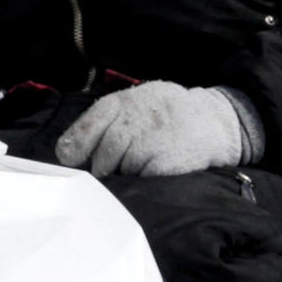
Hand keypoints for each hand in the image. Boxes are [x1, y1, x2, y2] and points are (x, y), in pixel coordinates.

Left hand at [56, 81, 264, 182]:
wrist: (214, 120)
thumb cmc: (167, 116)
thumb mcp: (137, 103)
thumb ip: (105, 121)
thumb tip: (66, 151)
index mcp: (125, 101)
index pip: (90, 125)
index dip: (75, 145)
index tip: (71, 160)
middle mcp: (136, 117)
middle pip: (104, 152)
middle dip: (104, 166)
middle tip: (113, 169)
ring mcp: (151, 140)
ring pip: (120, 167)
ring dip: (124, 173)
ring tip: (141, 165)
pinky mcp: (165, 162)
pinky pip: (141, 179)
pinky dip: (143, 180)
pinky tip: (155, 170)